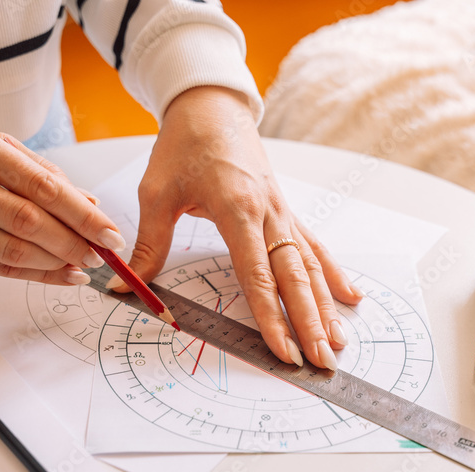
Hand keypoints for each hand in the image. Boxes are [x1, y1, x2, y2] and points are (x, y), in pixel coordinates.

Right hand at [0, 118, 127, 284]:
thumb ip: (34, 170)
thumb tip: (87, 201)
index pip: (40, 184)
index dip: (82, 213)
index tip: (109, 230)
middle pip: (28, 219)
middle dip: (74, 240)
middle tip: (101, 252)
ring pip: (10, 247)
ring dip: (55, 261)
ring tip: (83, 264)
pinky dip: (32, 273)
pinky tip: (58, 274)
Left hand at [124, 86, 363, 369]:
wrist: (212, 106)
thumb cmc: (185, 145)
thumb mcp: (157, 192)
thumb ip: (149, 244)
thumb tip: (125, 286)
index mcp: (238, 208)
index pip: (258, 275)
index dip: (272, 317)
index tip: (283, 351)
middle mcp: (269, 213)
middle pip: (295, 278)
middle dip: (311, 324)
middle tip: (323, 362)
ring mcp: (283, 213)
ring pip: (311, 267)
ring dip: (326, 307)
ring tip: (339, 343)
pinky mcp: (286, 212)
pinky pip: (315, 248)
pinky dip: (334, 275)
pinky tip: (350, 299)